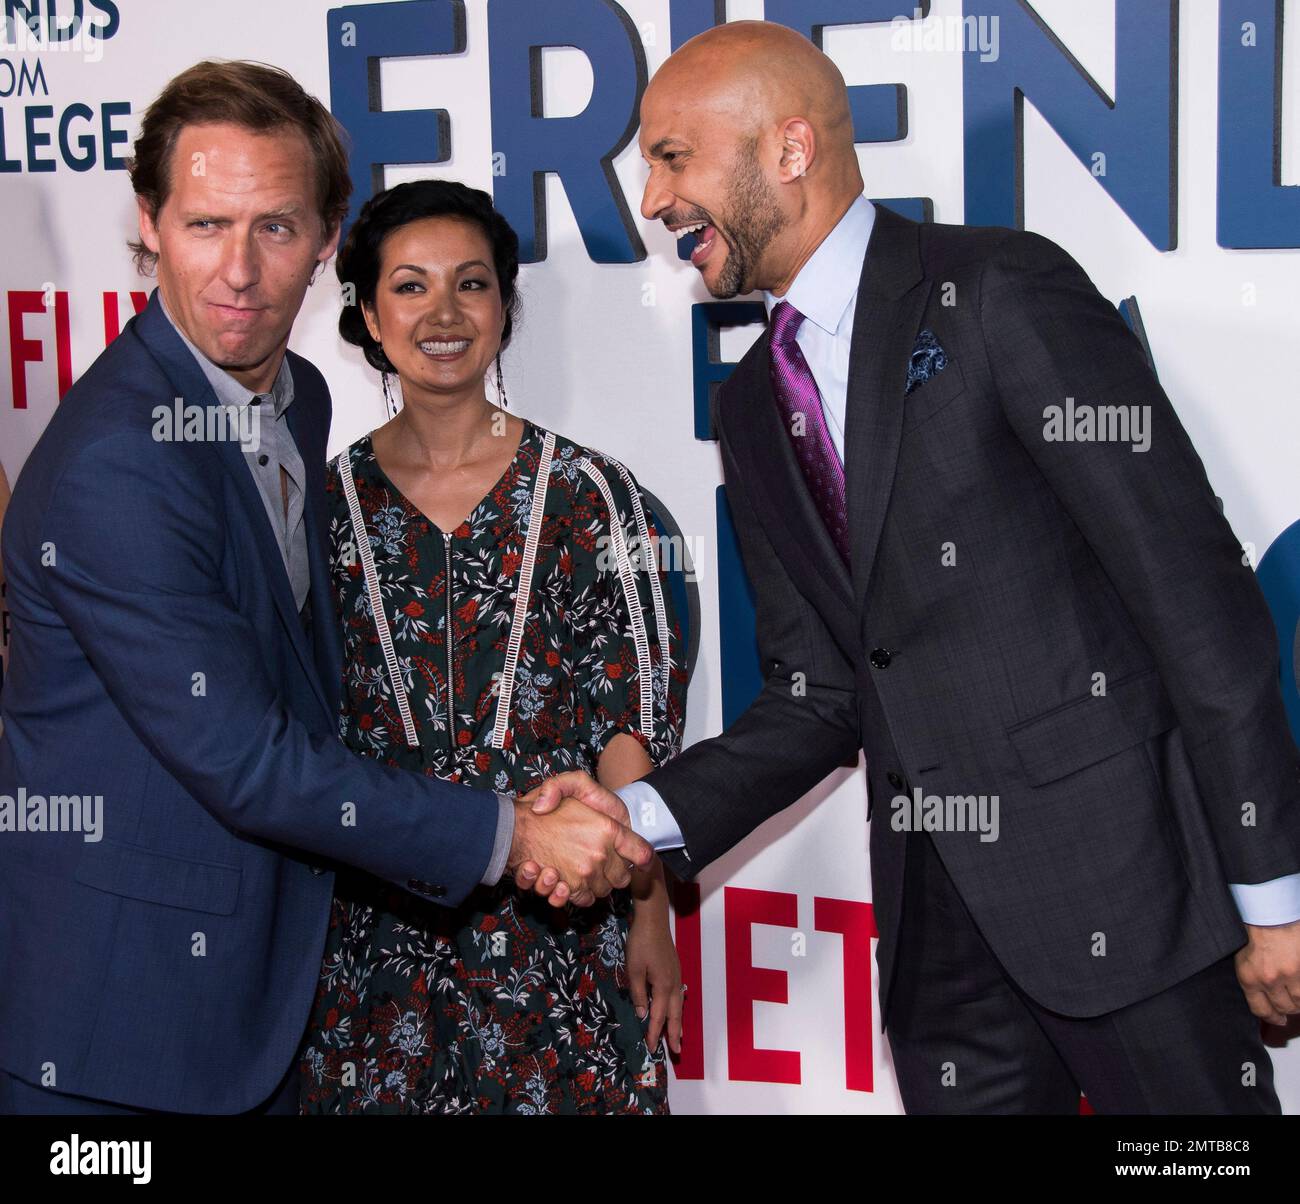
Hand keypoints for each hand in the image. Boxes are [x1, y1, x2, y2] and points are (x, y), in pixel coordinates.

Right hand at [508, 790, 650, 908]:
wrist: (518, 828)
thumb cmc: (554, 804)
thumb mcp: (573, 782)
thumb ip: (576, 786)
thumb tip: (560, 808)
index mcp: (608, 828)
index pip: (643, 853)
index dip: (644, 858)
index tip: (641, 860)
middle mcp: (599, 853)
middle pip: (624, 877)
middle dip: (616, 872)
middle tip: (599, 860)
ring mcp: (584, 873)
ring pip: (603, 890)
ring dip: (594, 884)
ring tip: (574, 868)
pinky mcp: (568, 887)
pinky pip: (582, 899)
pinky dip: (574, 895)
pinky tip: (560, 883)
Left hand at [626, 861, 683, 1055]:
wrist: (653, 919)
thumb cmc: (641, 943)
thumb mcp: (633, 969)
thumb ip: (638, 993)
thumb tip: (642, 1014)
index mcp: (663, 986)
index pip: (658, 1015)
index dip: (654, 1032)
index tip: (651, 1048)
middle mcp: (673, 984)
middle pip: (675, 1014)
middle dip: (674, 1033)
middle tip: (676, 1051)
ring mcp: (677, 976)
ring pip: (679, 1005)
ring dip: (678, 1022)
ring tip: (678, 1036)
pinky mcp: (675, 970)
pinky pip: (678, 996)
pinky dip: (678, 1008)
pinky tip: (675, 1009)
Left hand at [1234, 919, 1299, 1025]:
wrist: (1271, 913)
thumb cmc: (1255, 931)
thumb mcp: (1244, 958)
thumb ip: (1253, 979)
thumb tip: (1263, 998)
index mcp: (1249, 978)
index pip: (1260, 1009)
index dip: (1271, 1017)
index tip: (1277, 1019)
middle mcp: (1269, 979)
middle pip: (1283, 1007)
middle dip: (1288, 1008)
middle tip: (1290, 1005)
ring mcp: (1290, 975)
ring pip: (1299, 1001)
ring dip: (1299, 1000)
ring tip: (1297, 992)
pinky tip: (1299, 983)